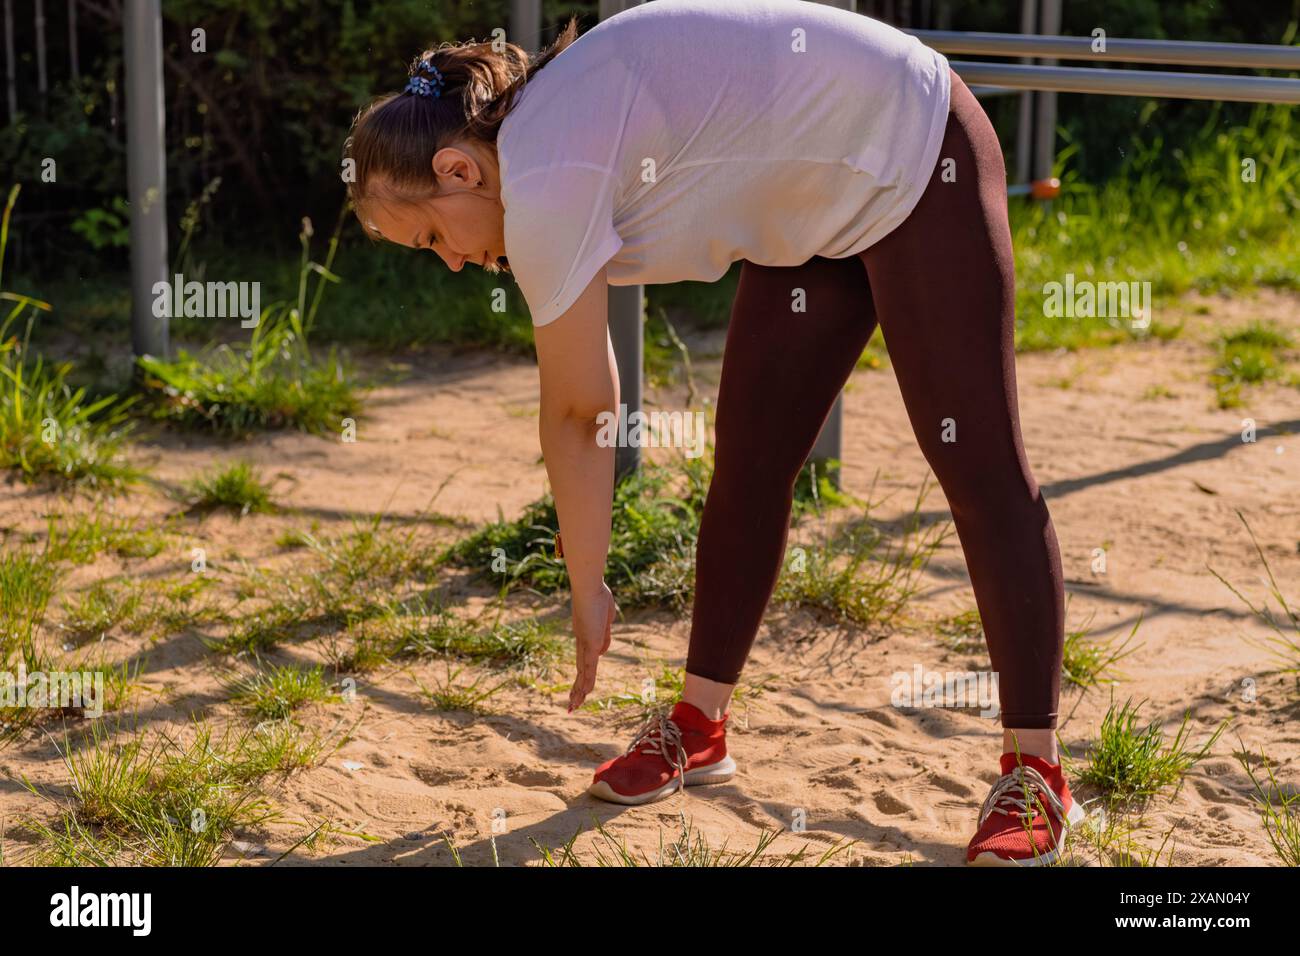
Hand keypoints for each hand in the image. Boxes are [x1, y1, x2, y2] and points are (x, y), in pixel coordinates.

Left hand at [568, 581, 616, 711]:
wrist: (589, 586)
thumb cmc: (598, 595)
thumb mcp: (606, 617)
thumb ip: (604, 635)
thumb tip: (602, 652)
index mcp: (585, 635)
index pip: (583, 660)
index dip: (582, 674)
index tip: (579, 686)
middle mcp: (582, 642)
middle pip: (579, 670)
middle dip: (576, 688)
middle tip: (571, 704)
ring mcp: (585, 644)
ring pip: (582, 673)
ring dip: (578, 691)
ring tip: (573, 707)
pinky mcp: (590, 644)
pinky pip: (589, 667)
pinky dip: (587, 682)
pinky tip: (585, 694)